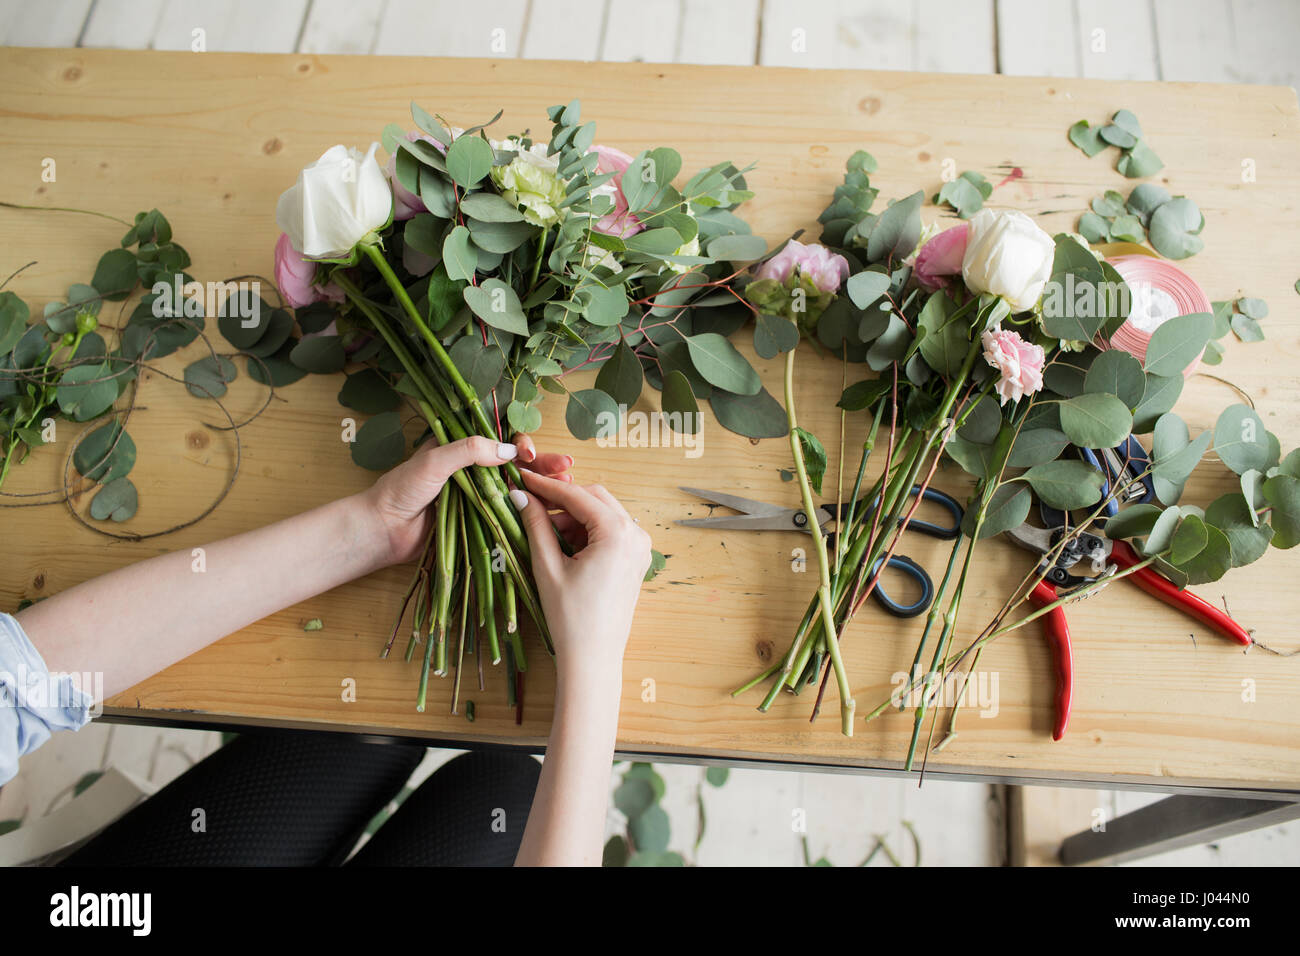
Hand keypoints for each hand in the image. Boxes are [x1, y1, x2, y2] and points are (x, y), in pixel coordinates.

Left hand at [363, 433, 572, 565]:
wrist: (382, 531)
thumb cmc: (401, 490)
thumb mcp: (434, 461)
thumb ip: (469, 451)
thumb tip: (509, 451)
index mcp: (461, 447)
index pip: (500, 439)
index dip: (520, 443)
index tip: (528, 455)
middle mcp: (472, 469)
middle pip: (515, 463)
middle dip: (543, 464)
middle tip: (567, 468)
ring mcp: (477, 496)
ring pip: (517, 487)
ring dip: (543, 487)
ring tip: (568, 488)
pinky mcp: (478, 521)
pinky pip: (508, 513)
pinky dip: (530, 512)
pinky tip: (550, 512)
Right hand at [512, 470, 652, 682]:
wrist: (593, 656)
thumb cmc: (571, 617)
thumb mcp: (548, 567)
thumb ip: (536, 525)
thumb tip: (520, 495)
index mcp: (618, 533)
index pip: (577, 495)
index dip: (546, 485)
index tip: (522, 477)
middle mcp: (636, 535)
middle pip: (594, 497)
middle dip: (562, 498)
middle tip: (531, 502)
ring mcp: (640, 547)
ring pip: (603, 512)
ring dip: (574, 515)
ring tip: (545, 530)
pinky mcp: (636, 559)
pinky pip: (611, 530)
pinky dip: (587, 530)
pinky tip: (564, 543)